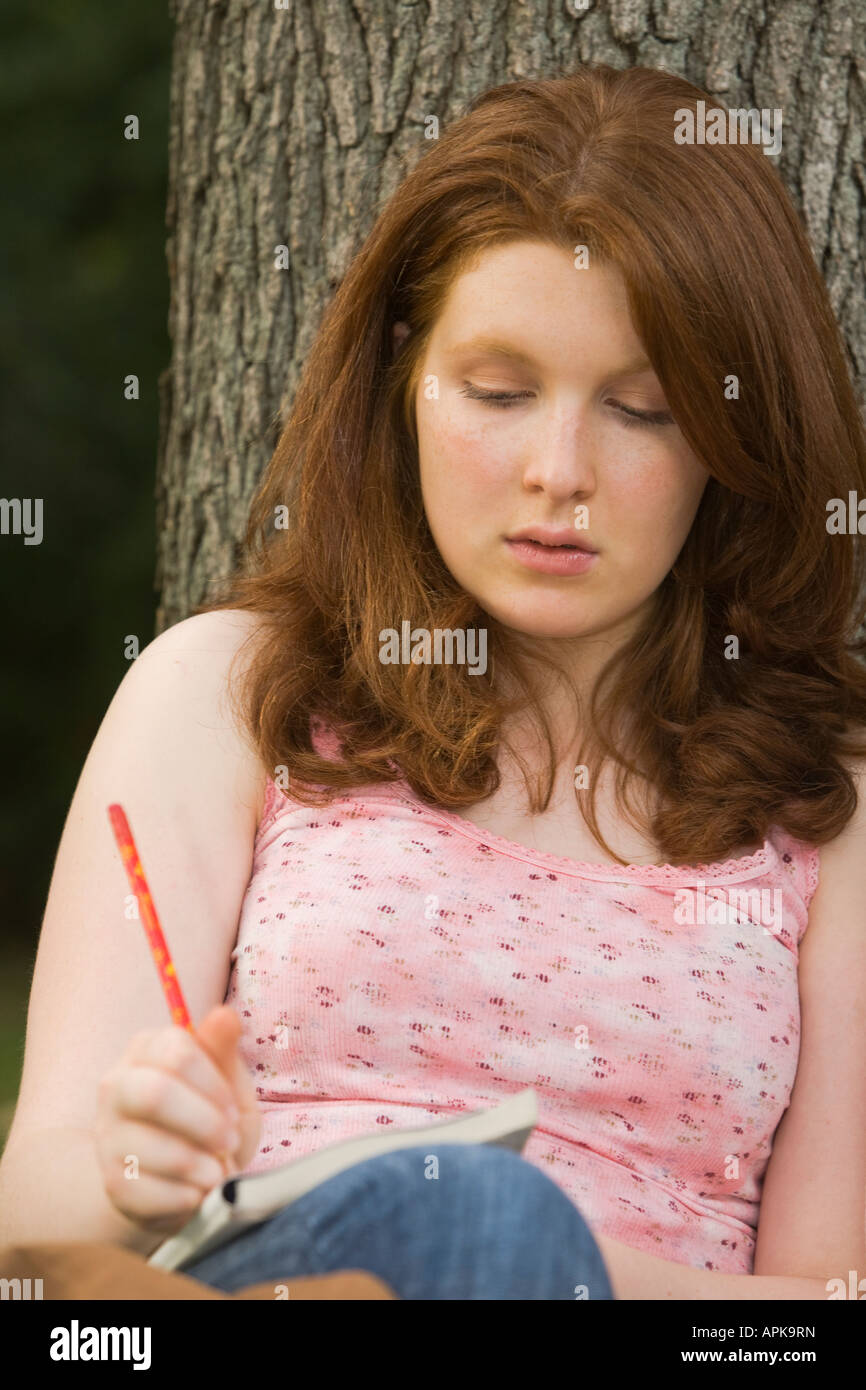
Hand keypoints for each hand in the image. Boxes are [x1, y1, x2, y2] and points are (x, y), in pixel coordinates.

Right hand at [94, 1004, 261, 1234]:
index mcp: (147, 1049)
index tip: (233, 1109)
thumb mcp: (226, 1083)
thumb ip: (222, 1051)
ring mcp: (107, 1134)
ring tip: (216, 1172)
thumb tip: (224, 1015)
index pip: (178, 1052)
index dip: (214, 1085)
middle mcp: (117, 1085)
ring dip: (200, 1166)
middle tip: (228, 1141)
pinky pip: (148, 1191)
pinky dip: (185, 1196)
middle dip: (205, 1123)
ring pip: (153, 1147)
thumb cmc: (209, 1121)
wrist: (179, 1179)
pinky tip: (195, 1192)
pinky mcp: (110, 1181)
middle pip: (155, 1094)